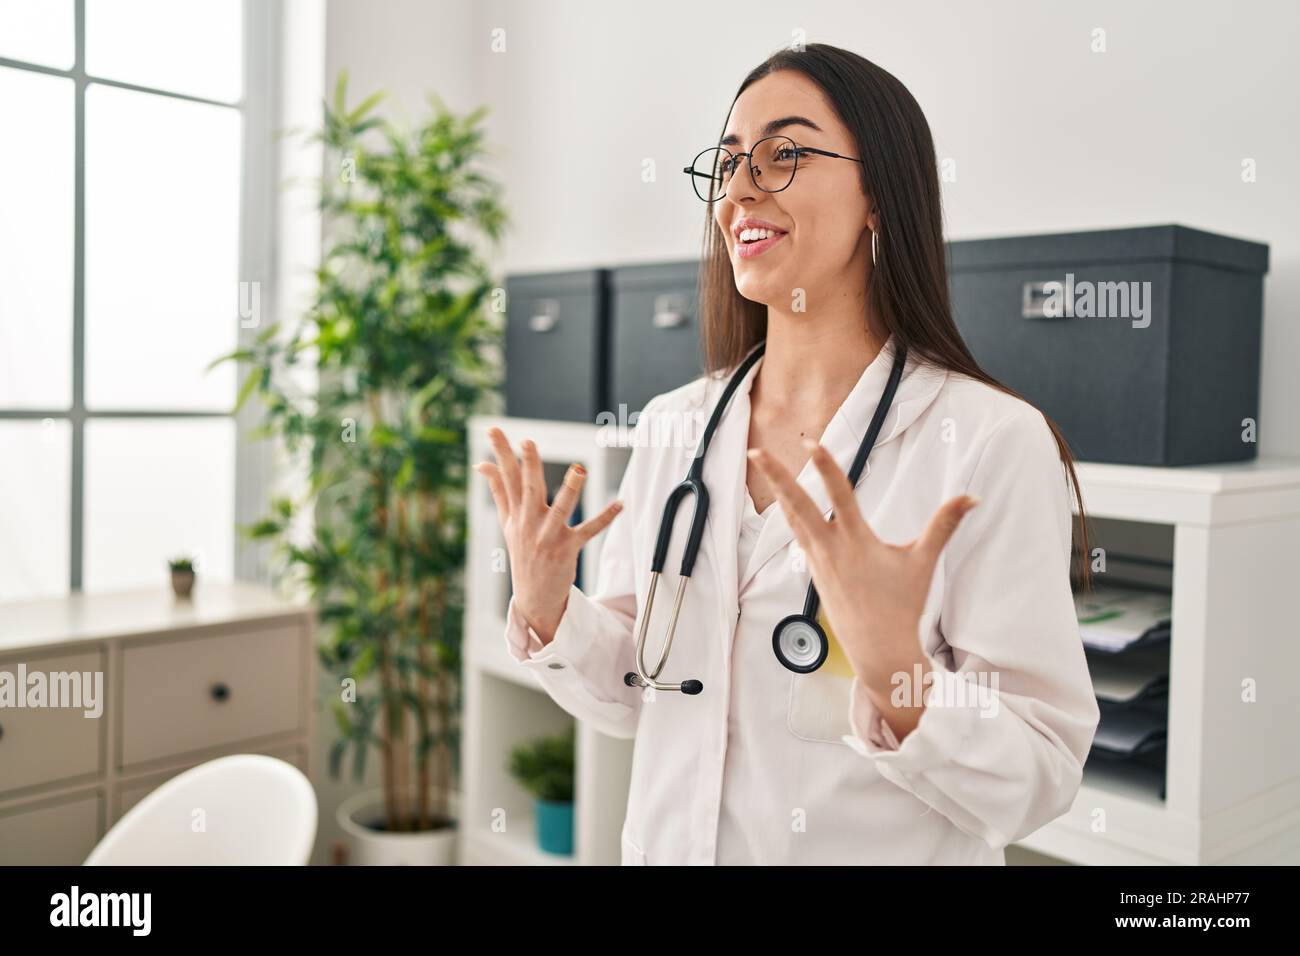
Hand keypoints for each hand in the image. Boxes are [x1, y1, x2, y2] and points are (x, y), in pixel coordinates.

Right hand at [475, 427, 623, 643]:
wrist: (534, 598)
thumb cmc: (523, 554)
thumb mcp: (507, 523)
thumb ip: (498, 491)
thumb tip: (482, 464)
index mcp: (515, 514)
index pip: (505, 477)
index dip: (500, 452)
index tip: (493, 428)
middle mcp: (529, 524)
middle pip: (528, 489)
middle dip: (528, 465)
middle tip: (527, 442)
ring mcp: (548, 537)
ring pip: (560, 509)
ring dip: (571, 490)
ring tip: (579, 470)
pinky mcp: (567, 549)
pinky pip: (589, 531)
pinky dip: (605, 518)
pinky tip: (619, 504)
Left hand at [747, 439, 978, 688]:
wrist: (878, 649)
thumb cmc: (903, 605)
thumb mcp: (923, 562)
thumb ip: (944, 525)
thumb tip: (973, 497)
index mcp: (857, 542)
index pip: (840, 495)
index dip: (826, 467)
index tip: (812, 443)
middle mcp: (831, 549)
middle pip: (797, 505)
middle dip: (777, 477)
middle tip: (756, 452)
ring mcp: (817, 561)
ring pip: (792, 518)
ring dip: (778, 491)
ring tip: (762, 464)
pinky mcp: (814, 571)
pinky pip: (798, 535)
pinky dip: (789, 514)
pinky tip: (785, 501)